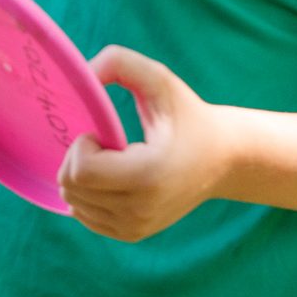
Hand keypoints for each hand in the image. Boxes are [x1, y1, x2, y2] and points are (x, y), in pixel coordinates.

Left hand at [58, 45, 233, 241]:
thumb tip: (82, 73)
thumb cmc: (189, 116)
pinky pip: (85, 217)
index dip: (82, 145)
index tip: (104, 133)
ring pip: (74, 204)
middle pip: (71, 188)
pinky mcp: (133, 234)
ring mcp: (136, 227)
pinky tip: (113, 178)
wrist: (225, 159)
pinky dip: (88, 195)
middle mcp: (141, 209)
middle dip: (78, 159)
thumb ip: (120, 63)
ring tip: (114, 161)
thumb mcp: (161, 80)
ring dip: (83, 176)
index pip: (80, 171)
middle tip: (107, 145)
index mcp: (148, 175)